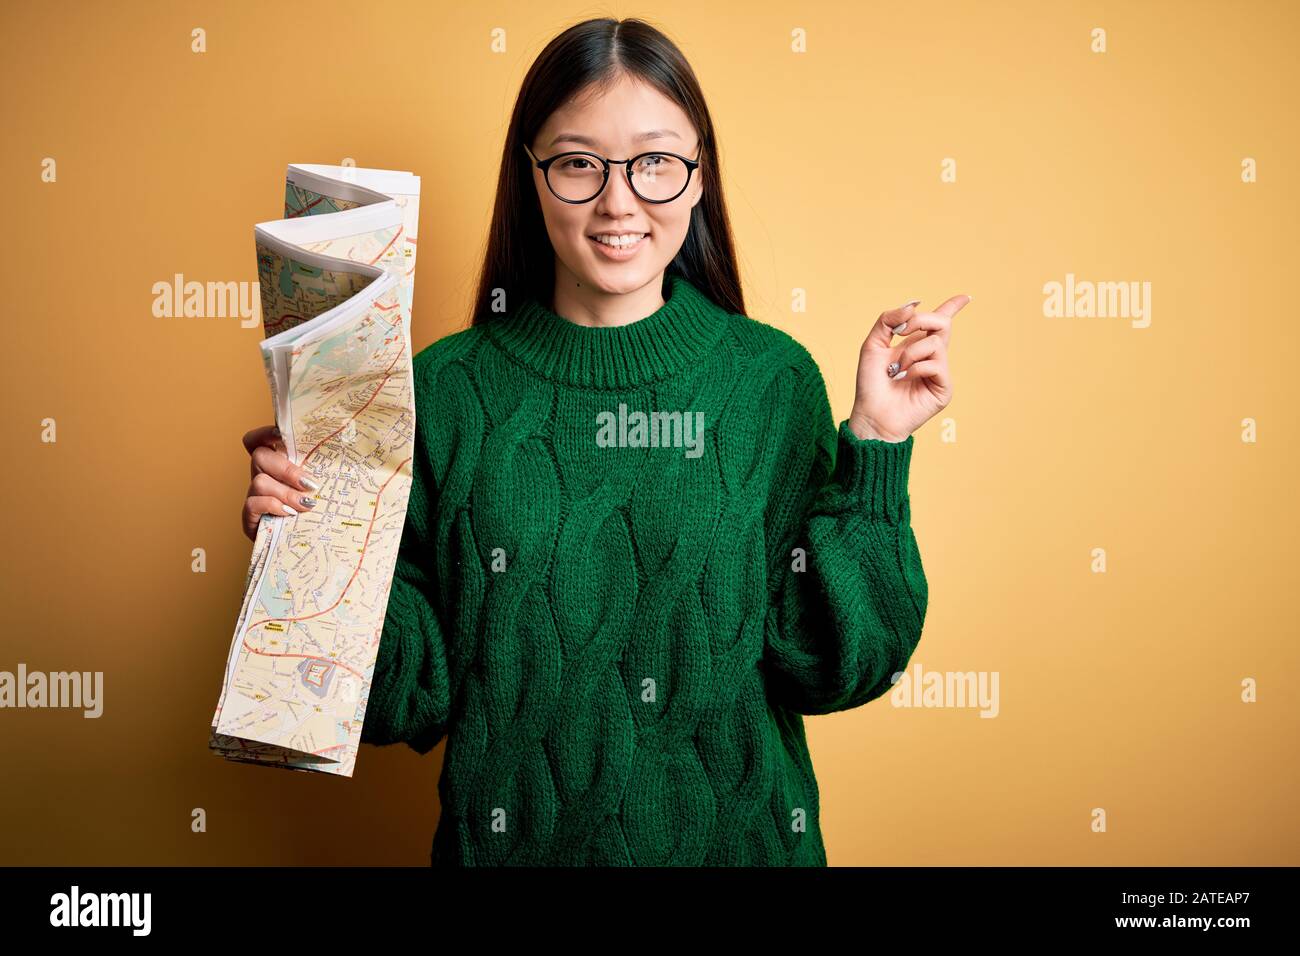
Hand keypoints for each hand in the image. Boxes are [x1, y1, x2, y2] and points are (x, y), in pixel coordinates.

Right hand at [240, 424, 322, 541]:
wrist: (307, 545)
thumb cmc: (319, 511)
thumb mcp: (323, 487)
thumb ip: (328, 471)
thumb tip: (360, 453)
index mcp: (279, 464)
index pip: (258, 440)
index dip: (264, 433)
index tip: (281, 434)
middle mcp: (263, 475)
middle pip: (260, 456)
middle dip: (286, 469)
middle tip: (310, 484)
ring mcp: (255, 496)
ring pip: (259, 481)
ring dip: (286, 493)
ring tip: (306, 505)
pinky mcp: (251, 517)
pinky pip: (252, 503)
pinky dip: (273, 506)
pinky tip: (289, 514)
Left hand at [847, 294, 970, 441]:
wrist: (871, 415)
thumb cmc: (871, 384)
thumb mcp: (872, 345)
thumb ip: (888, 320)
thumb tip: (915, 305)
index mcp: (915, 345)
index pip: (938, 323)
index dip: (952, 307)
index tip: (965, 297)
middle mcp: (930, 357)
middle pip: (942, 324)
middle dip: (921, 320)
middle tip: (901, 332)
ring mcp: (939, 372)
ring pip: (935, 343)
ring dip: (910, 353)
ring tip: (896, 371)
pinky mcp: (943, 388)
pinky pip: (935, 365)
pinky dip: (915, 369)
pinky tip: (903, 379)